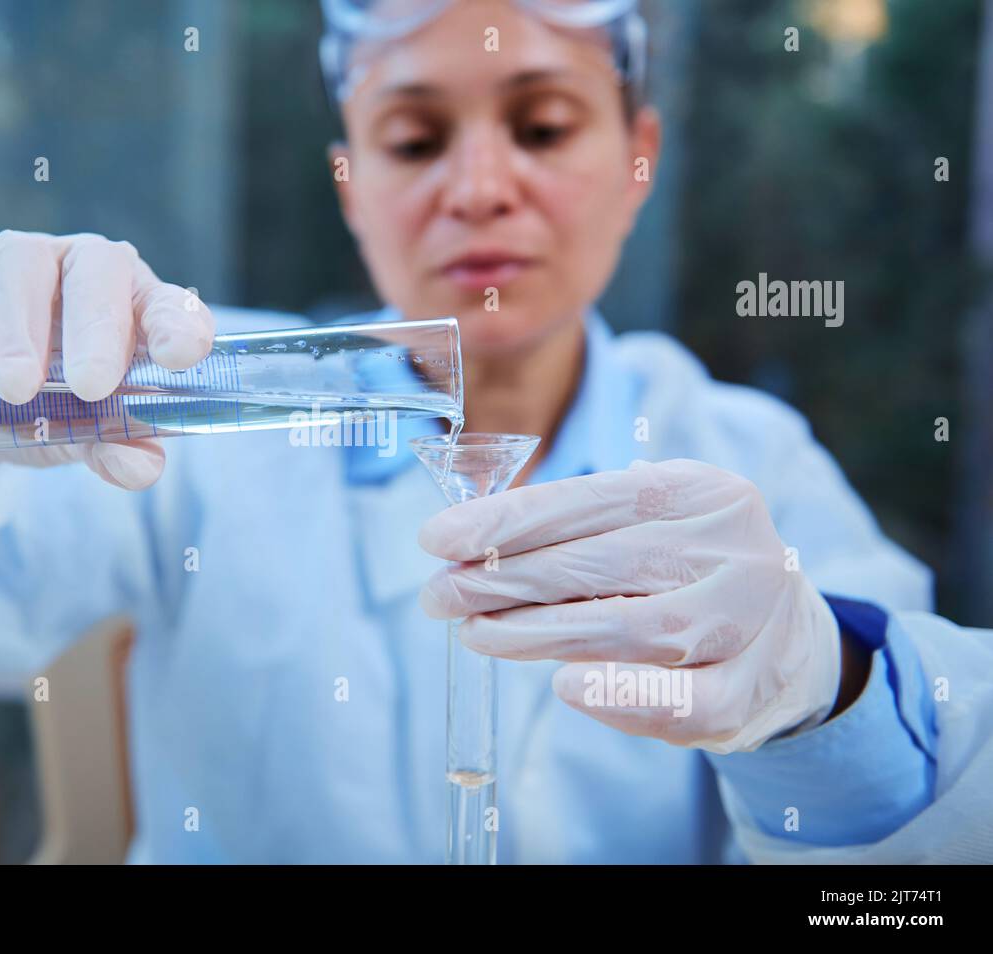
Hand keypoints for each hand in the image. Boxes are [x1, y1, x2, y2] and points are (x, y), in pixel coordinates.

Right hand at [0, 230, 214, 492]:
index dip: (179, 325)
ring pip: (23, 260)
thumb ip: (110, 449)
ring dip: (21, 327)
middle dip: (99, 328)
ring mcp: (19, 255)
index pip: (170, 306)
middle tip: (91, 386)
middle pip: (100, 267)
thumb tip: (141, 467)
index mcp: (132, 310)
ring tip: (16, 388)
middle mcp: (83, 269)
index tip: (181, 355)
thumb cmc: (36, 409)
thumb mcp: (74, 437)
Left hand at [417, 458, 841, 753]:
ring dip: (538, 635)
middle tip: (439, 597)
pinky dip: (618, 694)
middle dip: (504, 580)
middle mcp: (732, 546)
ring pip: (630, 628)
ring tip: (477, 635)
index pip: (589, 499)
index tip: (437, 539)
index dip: (506, 520)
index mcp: (700, 489)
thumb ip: (576, 527)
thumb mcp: (648, 523)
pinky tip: (563, 686)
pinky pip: (682, 698)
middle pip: (599, 563)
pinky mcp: (754, 688)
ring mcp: (749, 619)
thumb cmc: (686, 569)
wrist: (788, 635)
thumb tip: (470, 547)